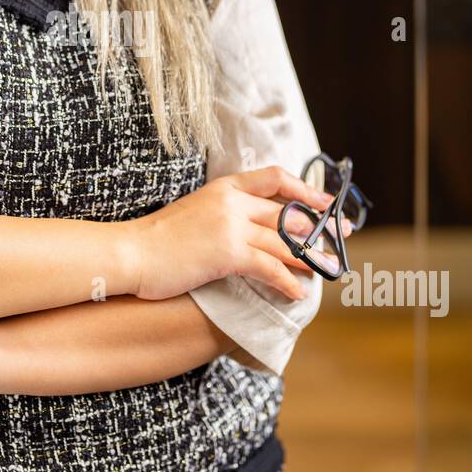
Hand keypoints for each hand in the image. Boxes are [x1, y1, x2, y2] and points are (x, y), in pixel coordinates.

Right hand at [126, 163, 352, 302]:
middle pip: (288, 212)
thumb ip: (224, 212)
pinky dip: (288, 281)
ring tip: (329, 270)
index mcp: (224, 187)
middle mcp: (232, 201)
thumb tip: (251, 225)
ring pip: (285, 240)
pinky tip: (298, 293)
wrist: (130, 253)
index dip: (305, 190)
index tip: (326, 204)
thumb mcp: (195, 212)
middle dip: (320, 227)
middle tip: (341, 239)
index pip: (275, 178)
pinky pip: (270, 266)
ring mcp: (231, 226)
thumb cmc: (158, 239)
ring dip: (312, 257)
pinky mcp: (228, 253)